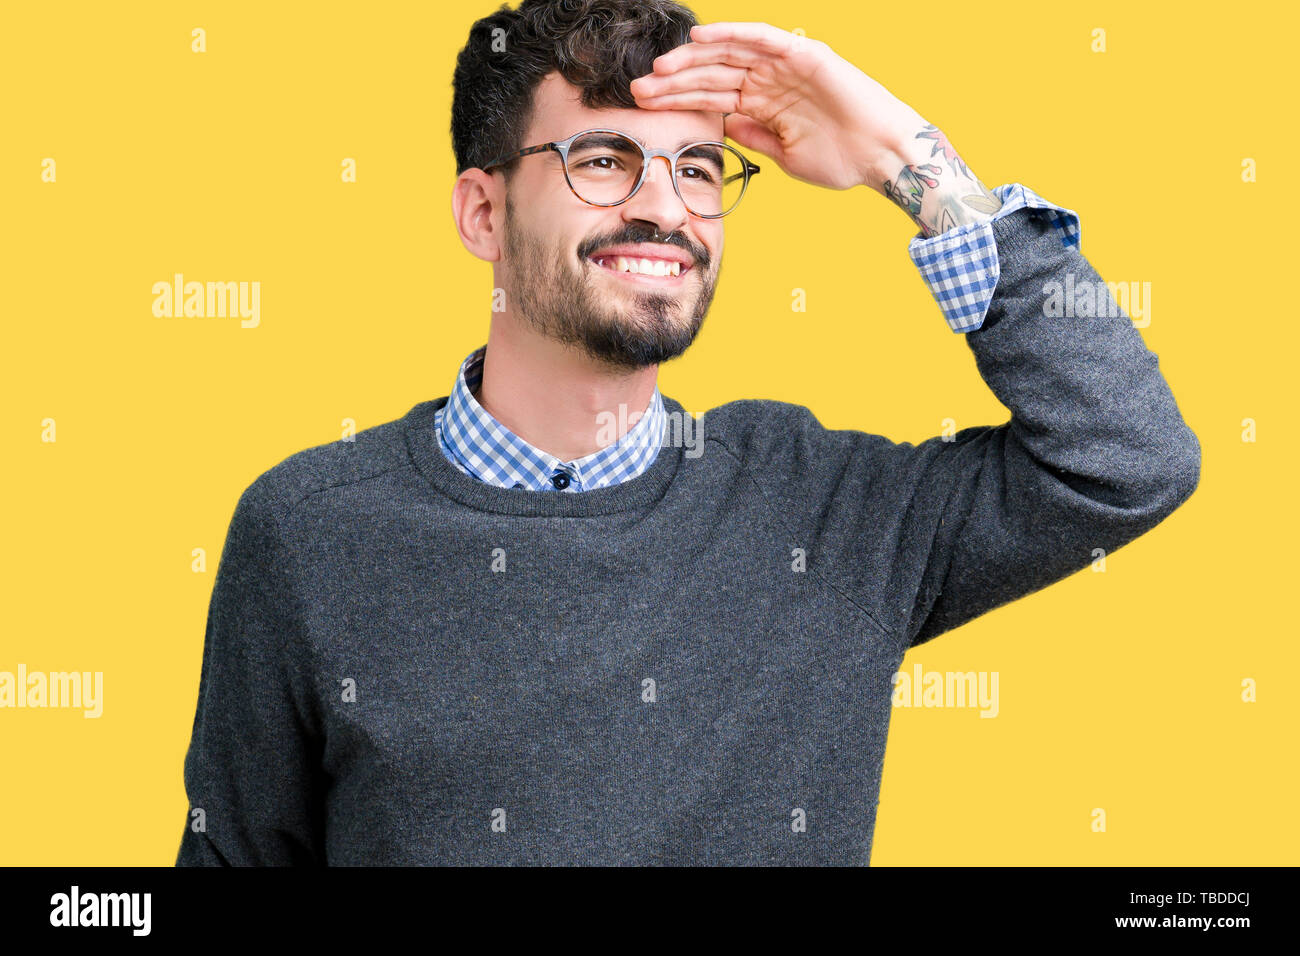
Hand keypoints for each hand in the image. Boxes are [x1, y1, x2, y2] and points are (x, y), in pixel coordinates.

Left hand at [630, 21, 926, 190]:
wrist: (882, 156)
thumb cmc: (840, 160)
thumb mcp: (783, 154)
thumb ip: (751, 136)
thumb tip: (719, 128)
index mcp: (762, 104)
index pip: (710, 96)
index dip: (677, 99)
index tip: (645, 105)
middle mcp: (770, 80)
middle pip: (711, 74)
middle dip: (674, 81)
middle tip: (639, 87)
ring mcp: (785, 65)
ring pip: (729, 55)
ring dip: (693, 59)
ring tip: (660, 68)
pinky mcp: (804, 54)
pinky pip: (761, 39)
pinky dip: (732, 35)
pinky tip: (701, 37)